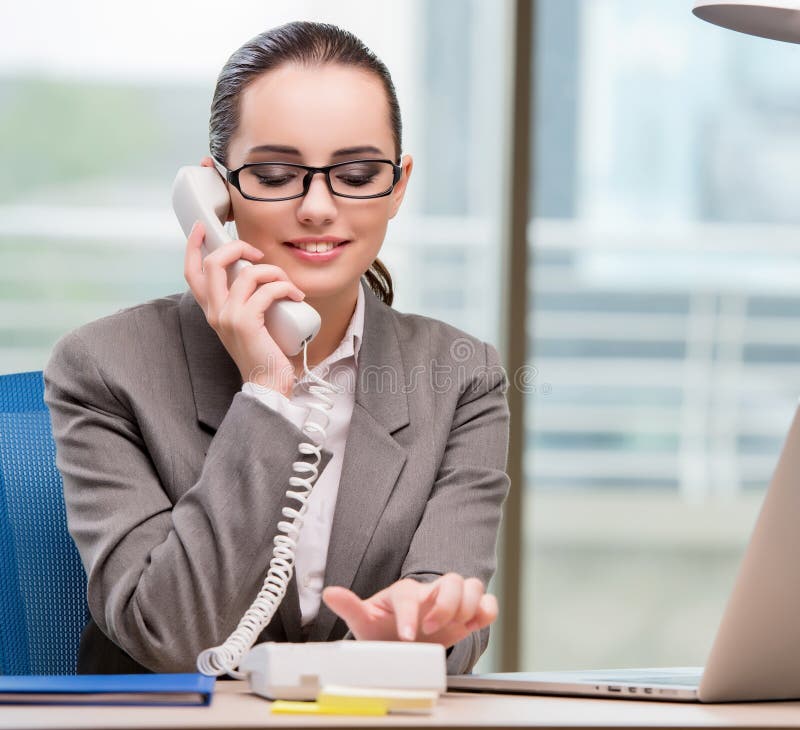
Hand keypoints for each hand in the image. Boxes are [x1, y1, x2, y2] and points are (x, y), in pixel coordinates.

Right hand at [183, 221, 305, 395]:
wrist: (267, 383)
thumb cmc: (264, 352)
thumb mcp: (249, 321)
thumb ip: (246, 300)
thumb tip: (259, 273)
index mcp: (212, 310)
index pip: (192, 272)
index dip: (194, 246)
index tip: (202, 227)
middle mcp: (214, 312)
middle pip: (213, 263)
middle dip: (238, 247)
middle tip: (259, 255)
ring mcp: (228, 316)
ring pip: (247, 274)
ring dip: (274, 272)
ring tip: (289, 284)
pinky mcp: (246, 322)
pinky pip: (267, 290)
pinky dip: (286, 287)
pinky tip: (297, 296)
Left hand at [322, 573, 497, 647]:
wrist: (401, 642)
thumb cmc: (384, 630)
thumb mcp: (365, 621)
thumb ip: (350, 607)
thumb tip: (329, 592)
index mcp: (405, 593)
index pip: (409, 595)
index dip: (409, 614)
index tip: (406, 637)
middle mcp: (430, 592)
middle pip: (451, 579)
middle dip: (445, 605)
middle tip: (430, 629)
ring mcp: (451, 601)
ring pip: (471, 585)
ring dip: (467, 605)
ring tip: (456, 626)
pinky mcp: (467, 615)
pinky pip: (488, 602)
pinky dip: (487, 611)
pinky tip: (474, 625)